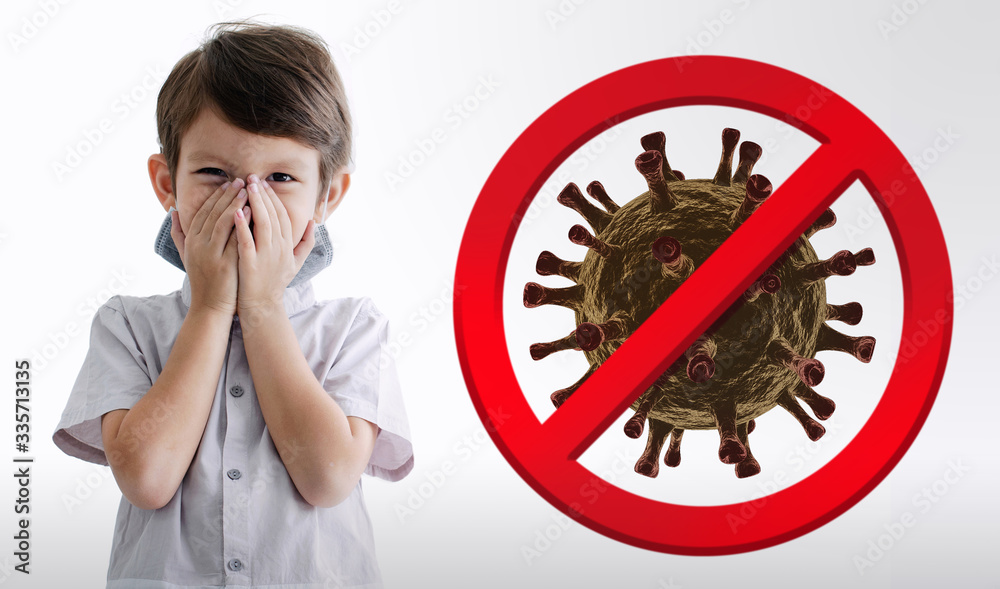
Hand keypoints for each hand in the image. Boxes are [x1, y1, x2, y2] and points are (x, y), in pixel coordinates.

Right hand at [170, 179, 246, 315]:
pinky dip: (243, 223)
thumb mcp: (186, 256)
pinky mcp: (225, 264)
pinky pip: (235, 239)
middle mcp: (198, 246)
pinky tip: (252, 211)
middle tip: (241, 180)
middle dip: (228, 195)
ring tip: (248, 191)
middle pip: (213, 213)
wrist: (210, 307)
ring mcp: (211, 255)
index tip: (228, 184)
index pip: (203, 212)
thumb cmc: (203, 280)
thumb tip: (173, 212)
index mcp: (191, 241)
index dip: (215, 197)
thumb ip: (179, 234)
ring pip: (223, 222)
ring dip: (235, 204)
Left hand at [233, 174, 314, 317]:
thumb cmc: (276, 282)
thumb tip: (312, 223)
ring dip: (254, 204)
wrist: (263, 306)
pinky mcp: (251, 264)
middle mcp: (280, 248)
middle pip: (273, 215)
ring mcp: (266, 256)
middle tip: (252, 177)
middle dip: (262, 194)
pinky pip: (247, 241)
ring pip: (262, 224)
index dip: (273, 197)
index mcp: (288, 245)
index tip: (262, 183)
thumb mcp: (296, 262)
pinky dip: (242, 226)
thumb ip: (306, 242)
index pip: (282, 214)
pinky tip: (235, 212)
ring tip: (245, 188)